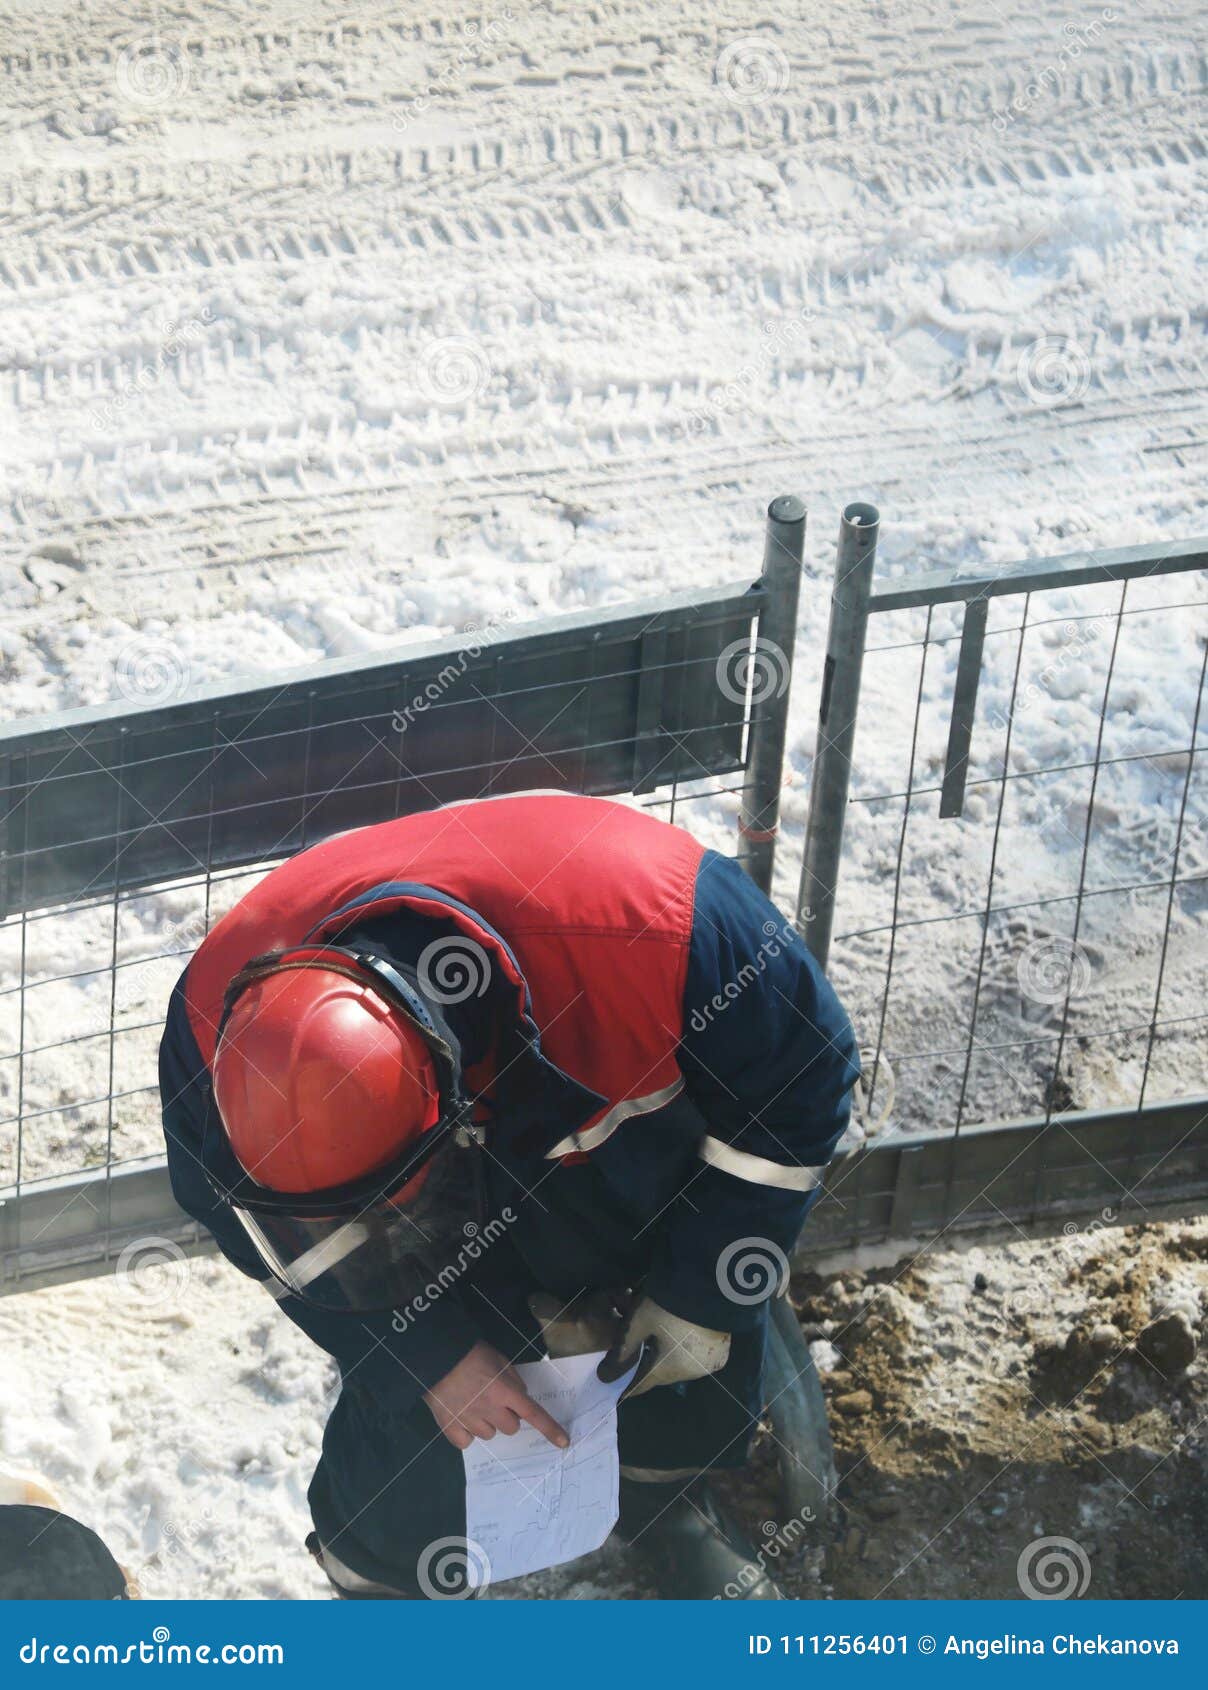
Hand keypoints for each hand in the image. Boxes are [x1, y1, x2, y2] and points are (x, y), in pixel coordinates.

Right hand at [423, 1341, 569, 1450]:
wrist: (434, 1356)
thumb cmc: (470, 1353)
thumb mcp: (499, 1359)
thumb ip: (513, 1380)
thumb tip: (521, 1397)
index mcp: (504, 1390)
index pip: (533, 1414)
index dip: (550, 1429)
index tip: (564, 1443)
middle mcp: (490, 1409)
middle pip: (512, 1427)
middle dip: (508, 1415)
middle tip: (495, 1400)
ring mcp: (470, 1421)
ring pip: (490, 1435)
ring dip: (487, 1423)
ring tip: (473, 1403)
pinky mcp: (450, 1428)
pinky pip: (467, 1442)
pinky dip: (466, 1432)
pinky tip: (460, 1415)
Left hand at [597, 1296, 730, 1397]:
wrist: (711, 1282)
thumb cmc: (668, 1303)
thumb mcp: (639, 1322)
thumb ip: (622, 1351)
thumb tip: (604, 1378)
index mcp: (668, 1369)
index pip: (641, 1385)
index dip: (626, 1383)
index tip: (616, 1381)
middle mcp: (690, 1373)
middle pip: (660, 1374)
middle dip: (648, 1362)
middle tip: (640, 1344)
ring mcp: (709, 1364)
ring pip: (679, 1366)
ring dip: (668, 1355)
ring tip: (660, 1335)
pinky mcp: (722, 1353)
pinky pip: (697, 1358)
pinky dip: (686, 1350)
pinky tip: (681, 1333)